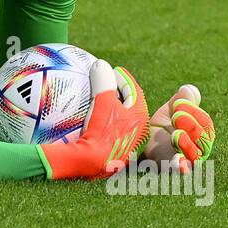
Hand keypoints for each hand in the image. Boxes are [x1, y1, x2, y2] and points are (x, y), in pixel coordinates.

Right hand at [40, 60, 149, 179]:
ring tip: (97, 100)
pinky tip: (87, 120)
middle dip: (118, 93)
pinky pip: (110, 129)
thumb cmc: (101, 131)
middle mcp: (138, 131)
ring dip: (110, 108)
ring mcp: (126, 142)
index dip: (124, 78)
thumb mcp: (102, 102)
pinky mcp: (114, 152)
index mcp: (140, 117)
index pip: (134, 91)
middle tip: (106, 82)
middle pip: (129, 105)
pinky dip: (102, 120)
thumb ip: (104, 82)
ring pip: (120, 119)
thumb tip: (101, 64)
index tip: (113, 69)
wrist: (92, 164)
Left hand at [144, 84, 214, 170]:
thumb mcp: (170, 110)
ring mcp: (189, 160)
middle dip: (190, 125)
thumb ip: (180, 100)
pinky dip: (182, 168)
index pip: (205, 121)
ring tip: (176, 134)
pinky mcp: (175, 169)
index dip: (193, 111)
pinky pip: (182, 169)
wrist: (144, 142)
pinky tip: (180, 166)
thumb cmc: (163, 126)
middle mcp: (200, 147)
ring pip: (195, 154)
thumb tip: (187, 90)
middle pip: (203, 138)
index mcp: (203, 131)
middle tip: (176, 116)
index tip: (176, 104)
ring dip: (186, 143)